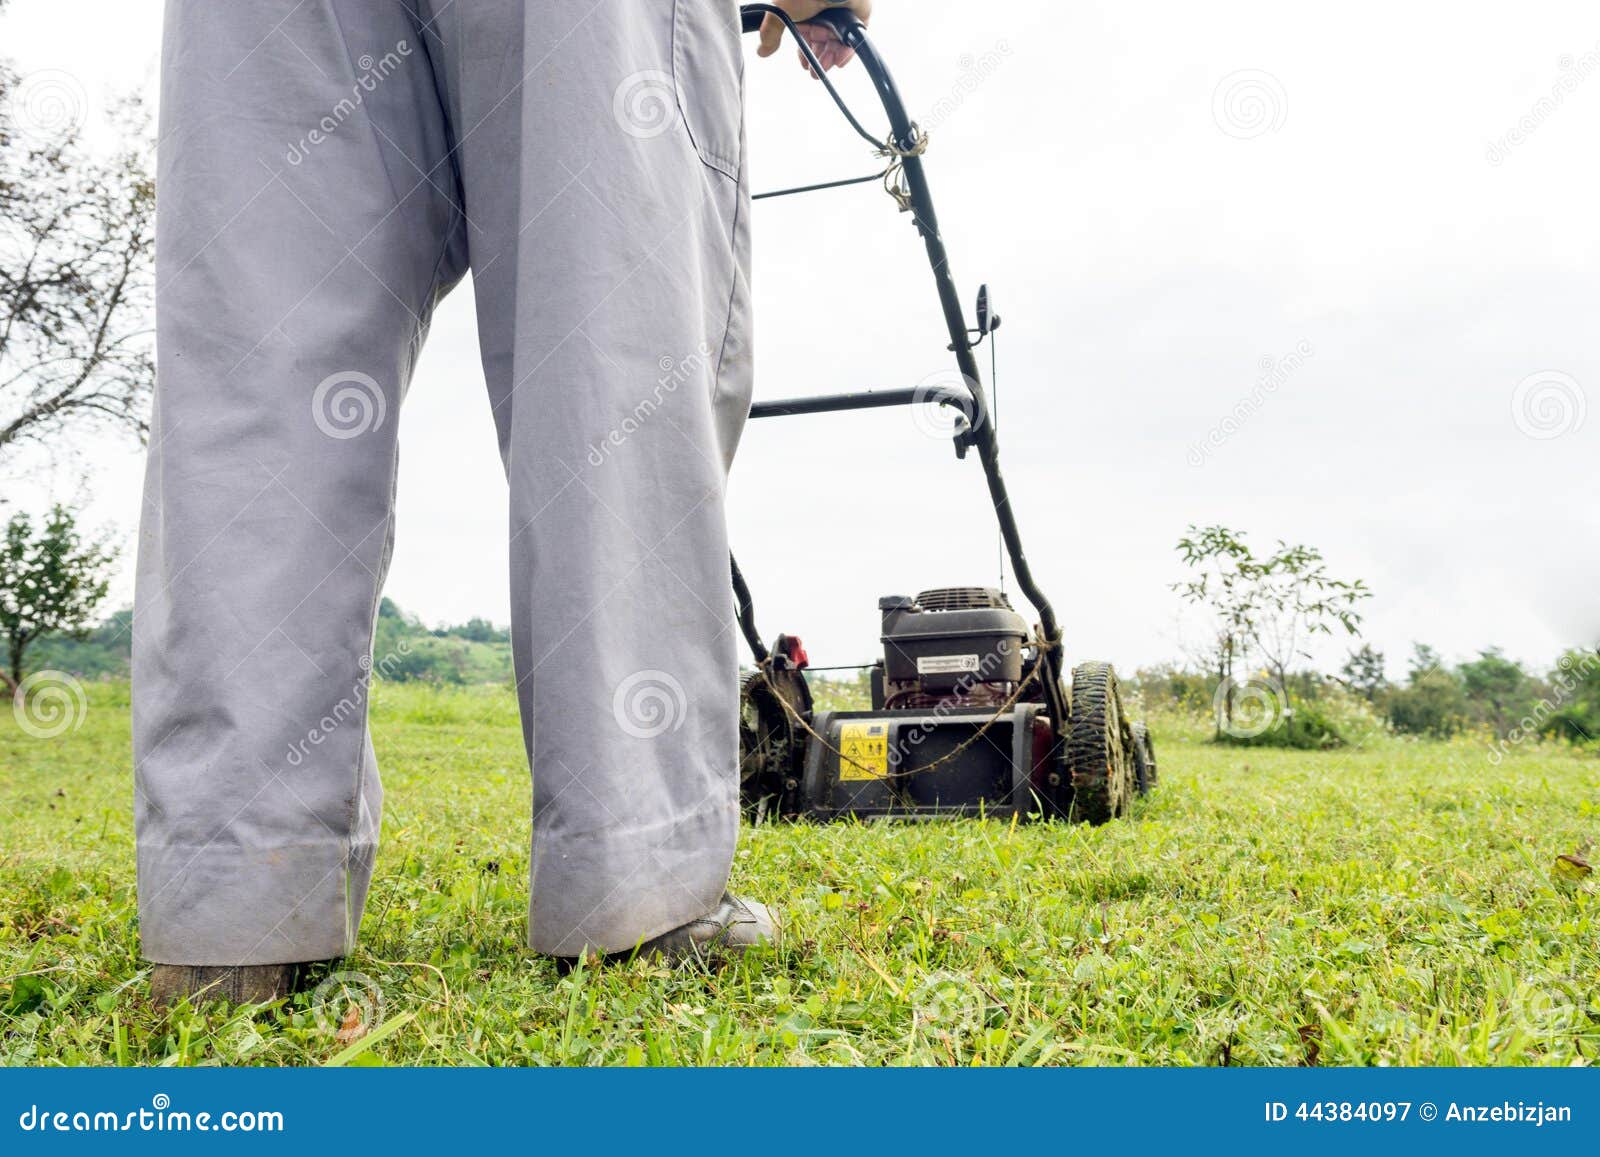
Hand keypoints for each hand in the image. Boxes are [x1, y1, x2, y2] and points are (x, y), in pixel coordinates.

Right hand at [756, 1, 871, 76]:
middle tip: (814, 73)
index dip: (805, 53)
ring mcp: (841, 16)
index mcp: (806, 11)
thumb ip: (770, 32)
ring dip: (830, 58)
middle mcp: (823, 14)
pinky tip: (838, 61)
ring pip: (836, 44)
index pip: (806, 37)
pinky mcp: (858, 18)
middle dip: (818, 60)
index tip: (805, 64)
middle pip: (822, 43)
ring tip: (824, 67)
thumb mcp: (780, 13)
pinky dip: (846, 53)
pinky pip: (852, 40)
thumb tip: (761, 51)